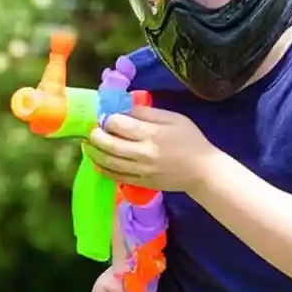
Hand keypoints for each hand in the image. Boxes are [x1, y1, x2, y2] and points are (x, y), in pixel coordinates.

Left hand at [86, 106, 219, 192]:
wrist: (203, 172)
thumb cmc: (191, 141)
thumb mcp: (174, 119)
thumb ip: (148, 113)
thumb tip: (125, 108)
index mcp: (151, 134)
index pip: (119, 125)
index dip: (108, 118)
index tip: (106, 116)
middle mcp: (143, 154)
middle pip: (109, 144)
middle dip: (95, 135)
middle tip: (92, 129)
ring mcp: (140, 171)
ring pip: (108, 162)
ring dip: (94, 153)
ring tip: (88, 144)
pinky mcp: (140, 183)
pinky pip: (115, 177)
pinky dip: (102, 168)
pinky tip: (97, 161)